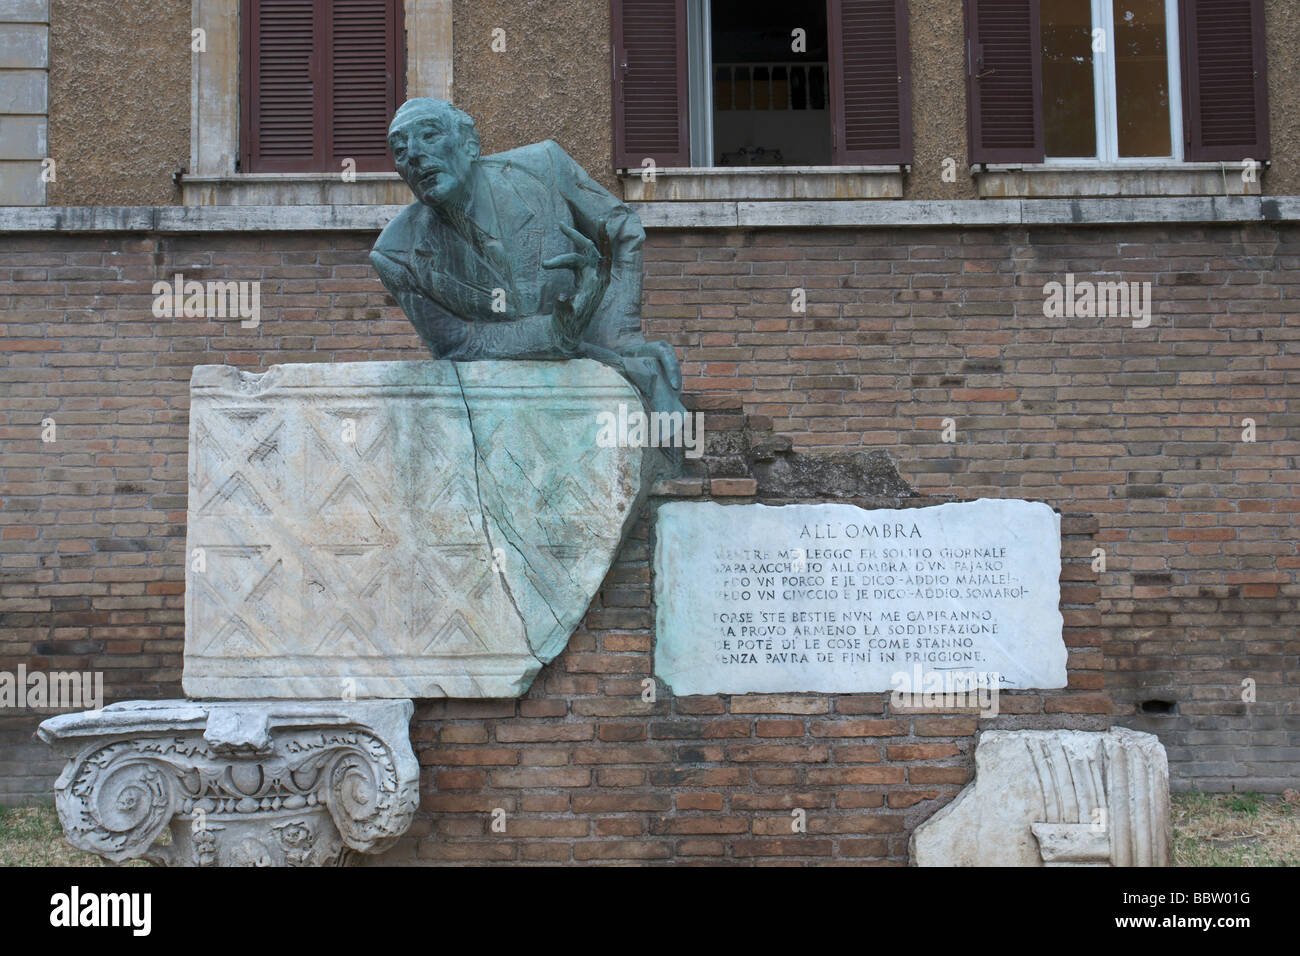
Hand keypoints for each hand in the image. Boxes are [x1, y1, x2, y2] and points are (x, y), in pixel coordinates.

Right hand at [543, 220, 611, 353]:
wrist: (567, 334)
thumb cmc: (567, 326)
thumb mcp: (565, 318)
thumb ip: (564, 307)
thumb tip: (562, 298)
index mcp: (596, 284)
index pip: (602, 257)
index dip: (603, 240)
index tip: (603, 222)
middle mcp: (596, 278)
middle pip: (589, 250)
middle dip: (576, 237)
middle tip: (560, 225)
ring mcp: (590, 277)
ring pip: (581, 255)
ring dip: (568, 248)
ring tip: (553, 243)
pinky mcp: (582, 279)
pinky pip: (577, 260)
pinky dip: (568, 256)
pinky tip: (561, 251)